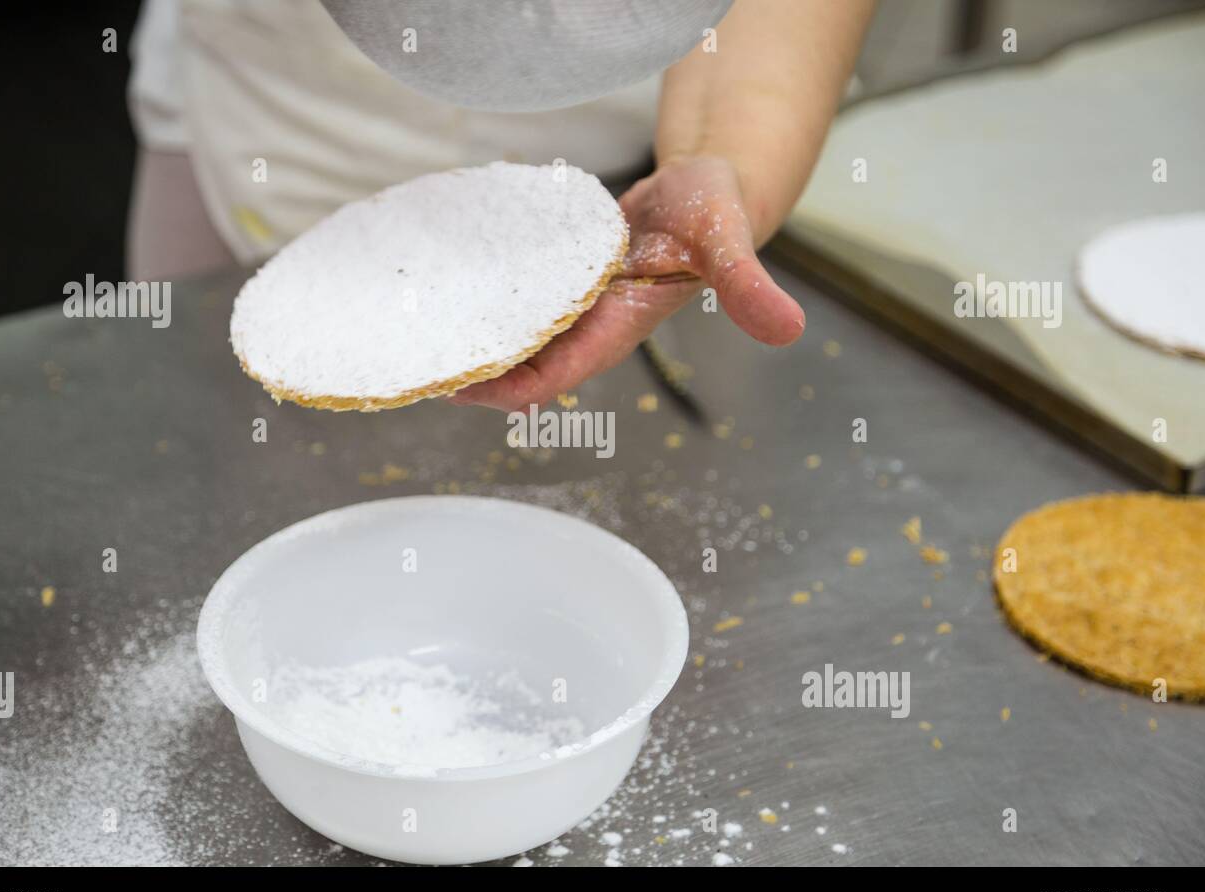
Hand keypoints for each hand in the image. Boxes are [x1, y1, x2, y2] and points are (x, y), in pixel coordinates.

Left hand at [448, 156, 804, 411]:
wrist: (711, 191)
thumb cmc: (717, 213)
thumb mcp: (729, 241)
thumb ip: (749, 286)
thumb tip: (790, 331)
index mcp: (619, 329)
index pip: (555, 374)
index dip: (506, 387)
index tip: (457, 384)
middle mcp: (591, 326)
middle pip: (523, 366)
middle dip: (473, 371)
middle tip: (414, 360)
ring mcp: (576, 306)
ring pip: (517, 338)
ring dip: (475, 341)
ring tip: (417, 333)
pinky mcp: (565, 282)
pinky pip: (520, 304)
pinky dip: (488, 306)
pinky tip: (450, 295)